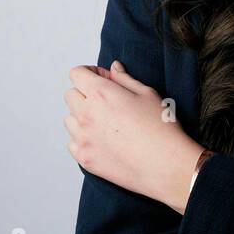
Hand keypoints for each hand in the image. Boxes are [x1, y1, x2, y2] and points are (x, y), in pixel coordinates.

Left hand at [64, 60, 203, 212]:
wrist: (164, 165)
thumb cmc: (160, 128)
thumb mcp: (147, 94)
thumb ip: (124, 79)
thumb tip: (113, 68)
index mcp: (100, 94)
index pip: (77, 74)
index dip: (89, 73)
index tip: (102, 79)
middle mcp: (86, 114)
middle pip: (70, 95)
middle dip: (85, 93)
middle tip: (106, 101)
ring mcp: (83, 138)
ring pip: (69, 119)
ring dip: (82, 116)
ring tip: (104, 123)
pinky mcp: (84, 158)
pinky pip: (73, 142)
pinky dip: (83, 139)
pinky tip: (102, 140)